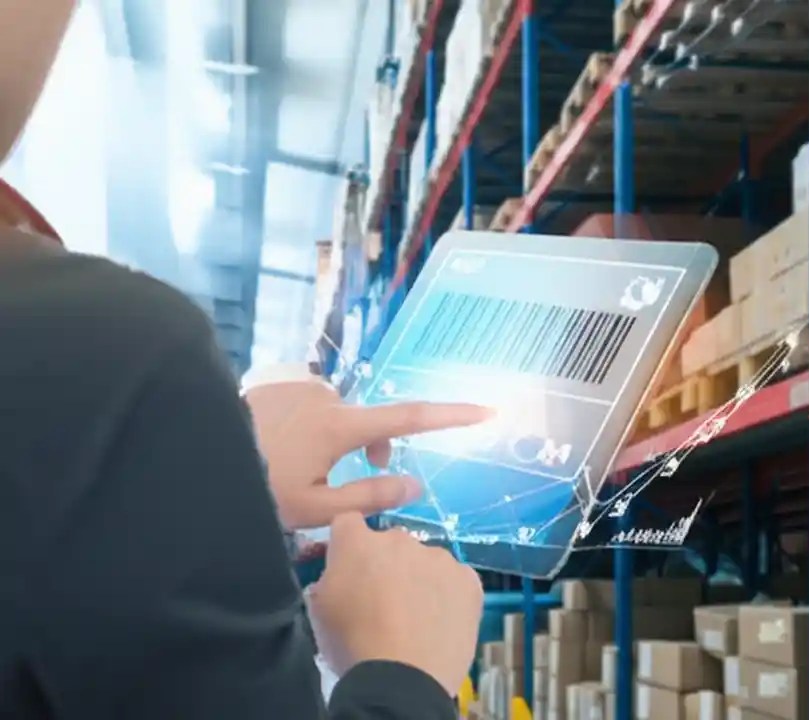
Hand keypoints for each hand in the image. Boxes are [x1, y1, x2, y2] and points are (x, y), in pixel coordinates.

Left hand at [242, 375, 490, 529]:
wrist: (195, 459)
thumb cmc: (256, 490)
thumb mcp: (316, 509)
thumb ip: (370, 496)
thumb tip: (415, 484)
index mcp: (340, 426)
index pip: (411, 418)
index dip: (451, 416)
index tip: (485, 411)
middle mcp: (325, 396)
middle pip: (370, 422)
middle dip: (373, 449)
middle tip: (353, 484)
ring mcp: (298, 385)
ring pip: (337, 414)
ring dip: (336, 438)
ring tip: (300, 468)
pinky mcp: (274, 383)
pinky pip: (310, 404)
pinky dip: (309, 426)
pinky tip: (280, 448)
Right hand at [307, 513, 483, 691]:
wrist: (402, 678)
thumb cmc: (352, 645)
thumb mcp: (320, 610)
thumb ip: (331, 578)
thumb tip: (341, 574)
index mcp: (358, 543)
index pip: (349, 522)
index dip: (349, 544)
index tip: (351, 568)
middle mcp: (400, 540)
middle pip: (392, 543)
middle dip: (388, 564)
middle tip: (385, 601)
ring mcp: (439, 557)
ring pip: (427, 561)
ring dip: (421, 578)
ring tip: (418, 617)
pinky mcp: (468, 578)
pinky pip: (456, 579)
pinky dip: (449, 594)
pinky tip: (442, 621)